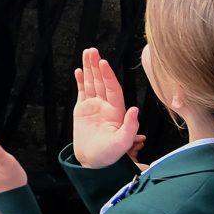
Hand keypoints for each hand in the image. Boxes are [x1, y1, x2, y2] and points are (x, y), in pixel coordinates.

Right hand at [72, 48, 143, 169]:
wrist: (94, 162)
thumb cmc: (109, 155)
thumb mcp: (122, 143)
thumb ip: (130, 126)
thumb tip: (135, 109)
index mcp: (116, 111)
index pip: (112, 88)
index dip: (108, 75)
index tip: (103, 62)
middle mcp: (106, 106)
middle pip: (101, 81)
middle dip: (96, 66)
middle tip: (92, 50)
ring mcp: (94, 107)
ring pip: (92, 83)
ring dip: (89, 69)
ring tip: (86, 53)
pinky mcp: (83, 110)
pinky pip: (82, 92)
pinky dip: (80, 81)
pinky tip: (79, 71)